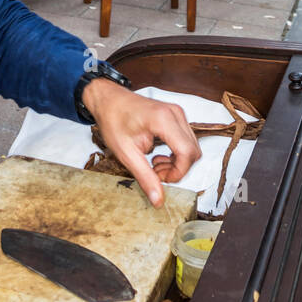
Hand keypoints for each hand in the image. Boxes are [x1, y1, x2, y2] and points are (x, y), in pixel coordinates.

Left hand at [82, 81, 200, 207]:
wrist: (108, 100)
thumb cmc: (113, 121)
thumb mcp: (125, 153)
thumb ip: (145, 177)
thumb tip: (158, 201)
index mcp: (163, 119)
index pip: (187, 153)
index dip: (178, 172)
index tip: (161, 179)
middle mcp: (175, 114)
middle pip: (193, 152)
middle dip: (178, 169)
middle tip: (155, 174)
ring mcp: (177, 113)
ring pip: (191, 148)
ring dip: (177, 163)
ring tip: (154, 165)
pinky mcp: (176, 116)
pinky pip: (186, 141)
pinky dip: (176, 154)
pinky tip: (158, 157)